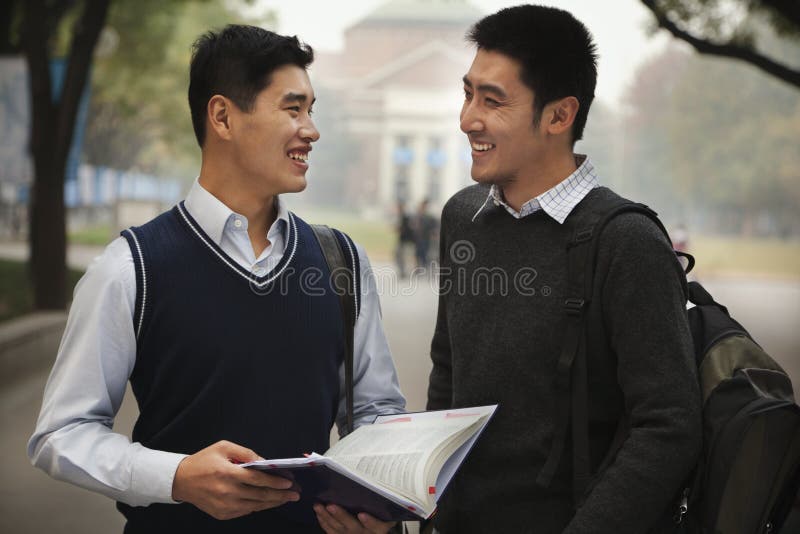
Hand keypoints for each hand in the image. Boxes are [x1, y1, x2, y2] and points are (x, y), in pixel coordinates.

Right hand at [172, 440, 298, 519]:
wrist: (181, 480)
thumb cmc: (203, 461)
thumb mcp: (224, 447)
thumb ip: (246, 453)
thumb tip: (265, 461)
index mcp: (228, 473)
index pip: (258, 479)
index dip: (276, 481)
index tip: (289, 482)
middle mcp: (227, 492)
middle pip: (261, 495)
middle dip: (281, 495)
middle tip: (295, 493)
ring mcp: (225, 505)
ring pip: (256, 506)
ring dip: (273, 502)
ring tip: (287, 498)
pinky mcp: (223, 514)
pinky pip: (246, 511)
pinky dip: (259, 506)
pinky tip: (268, 502)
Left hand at [314, 503, 395, 532]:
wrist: (372, 531)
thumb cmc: (380, 516)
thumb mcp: (386, 512)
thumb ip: (383, 501)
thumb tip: (380, 480)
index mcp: (380, 528)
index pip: (377, 526)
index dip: (370, 521)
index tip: (362, 514)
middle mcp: (366, 533)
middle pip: (353, 527)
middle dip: (341, 516)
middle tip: (331, 505)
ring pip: (338, 529)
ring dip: (327, 517)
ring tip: (319, 505)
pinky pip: (331, 531)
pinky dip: (324, 521)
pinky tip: (319, 511)